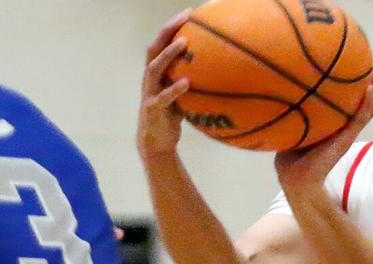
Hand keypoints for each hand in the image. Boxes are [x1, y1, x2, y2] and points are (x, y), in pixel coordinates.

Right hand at [138, 8, 194, 160]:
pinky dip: (174, 89)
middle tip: (184, 19)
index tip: (190, 13)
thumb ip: (195, 81)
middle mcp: (150, 78)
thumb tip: (223, 71)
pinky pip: (163, 97)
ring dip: (168, 55)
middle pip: (154, 48)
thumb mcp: (185, 95)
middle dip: (167, 31)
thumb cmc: (173, 116)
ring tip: (183, 44)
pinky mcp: (152, 109)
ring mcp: (150, 92)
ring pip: (154, 68)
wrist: (157, 142)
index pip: (162, 43)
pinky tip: (187, 83)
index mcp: (157, 72)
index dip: (173, 27)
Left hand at [275, 67, 372, 195]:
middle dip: (371, 84)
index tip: (358, 64)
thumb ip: (294, 109)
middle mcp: (342, 127)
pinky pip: (360, 118)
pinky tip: (372, 89)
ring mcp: (346, 133)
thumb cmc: (291, 155)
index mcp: (333, 124)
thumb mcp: (292, 126)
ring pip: (367, 109)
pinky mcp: (346, 140)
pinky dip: (368, 104)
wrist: (296, 178)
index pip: (348, 102)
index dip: (355, 85)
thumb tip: (279, 86)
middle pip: (362, 103)